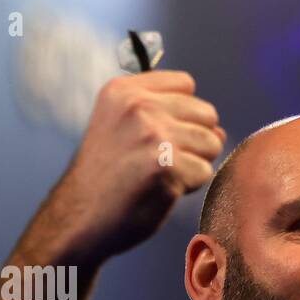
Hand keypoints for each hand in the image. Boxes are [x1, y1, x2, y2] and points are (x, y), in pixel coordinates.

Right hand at [33, 70, 225, 266]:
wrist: (79, 217)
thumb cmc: (105, 178)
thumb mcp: (123, 129)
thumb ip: (169, 118)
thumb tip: (219, 130)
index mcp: (124, 91)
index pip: (185, 83)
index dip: (185, 113)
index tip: (162, 134)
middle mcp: (139, 107)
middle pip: (206, 113)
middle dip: (196, 140)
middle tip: (164, 160)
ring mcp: (153, 136)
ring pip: (211, 143)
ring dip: (195, 164)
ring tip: (162, 175)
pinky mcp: (167, 166)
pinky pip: (204, 172)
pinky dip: (190, 186)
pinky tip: (162, 190)